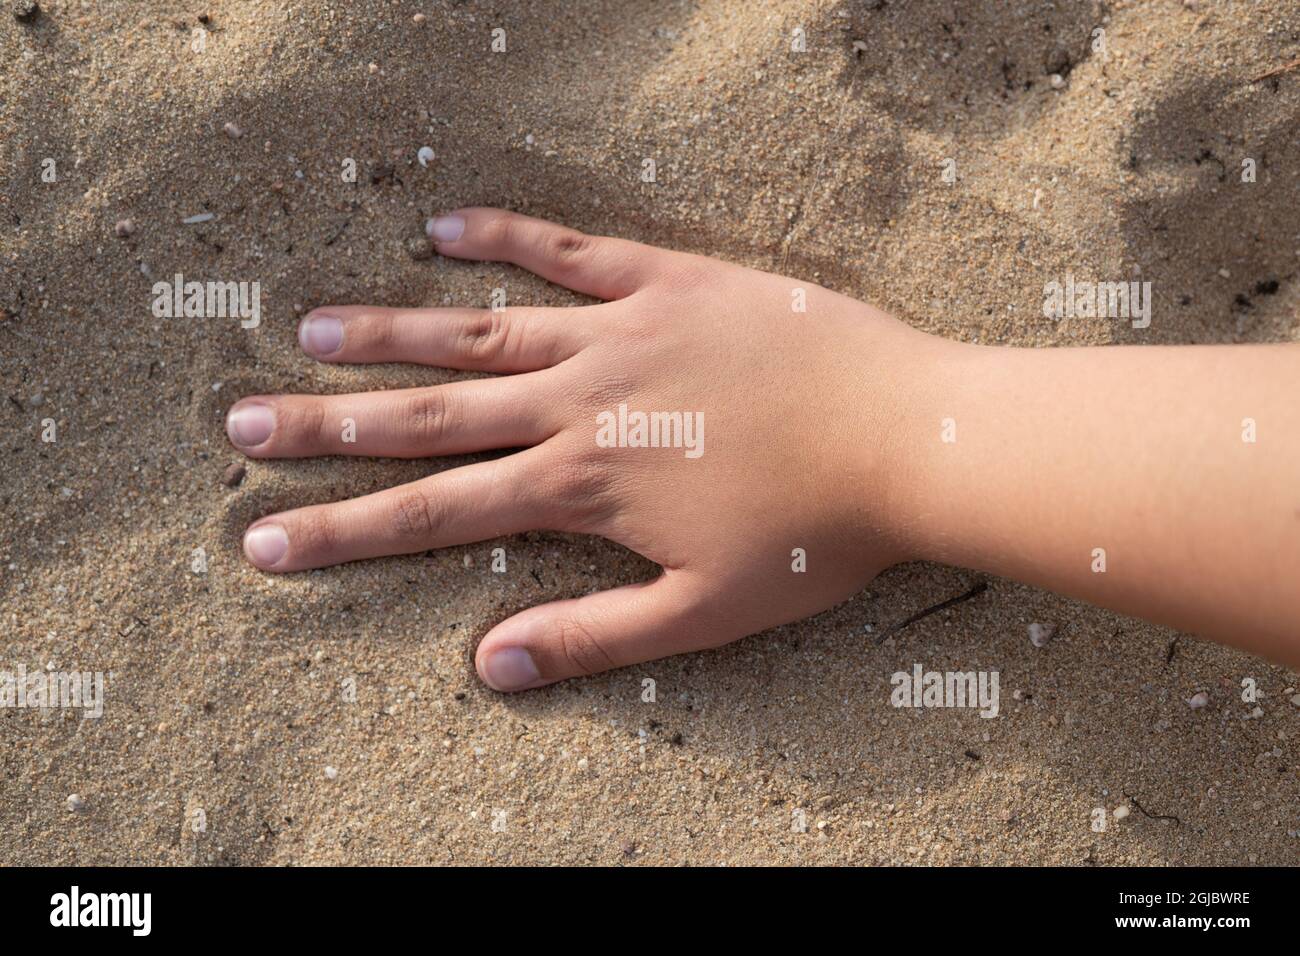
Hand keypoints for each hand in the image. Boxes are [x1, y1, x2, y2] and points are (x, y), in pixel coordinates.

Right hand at [227, 208, 938, 689]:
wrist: (905, 438)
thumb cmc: (813, 536)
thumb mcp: (703, 612)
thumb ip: (593, 636)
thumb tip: (491, 667)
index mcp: (580, 486)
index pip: (434, 512)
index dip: (342, 531)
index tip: (263, 538)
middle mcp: (580, 403)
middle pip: (429, 415)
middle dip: (327, 424)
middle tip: (239, 418)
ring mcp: (620, 334)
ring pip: (480, 332)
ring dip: (392, 332)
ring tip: (311, 328)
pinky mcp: (669, 282)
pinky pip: (570, 252)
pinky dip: (505, 237)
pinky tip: (443, 224)